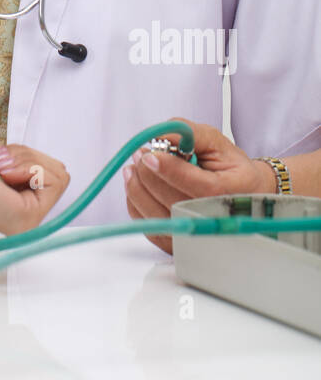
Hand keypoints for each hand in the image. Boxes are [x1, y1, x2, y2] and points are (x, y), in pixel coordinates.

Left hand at [0, 136, 70, 234]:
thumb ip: (13, 163)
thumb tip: (26, 161)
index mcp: (13, 208)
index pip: (47, 175)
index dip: (25, 158)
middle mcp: (23, 219)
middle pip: (56, 172)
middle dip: (28, 157)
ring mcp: (28, 221)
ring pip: (57, 173)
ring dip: (27, 160)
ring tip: (0, 169)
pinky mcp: (31, 217)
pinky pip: (55, 179)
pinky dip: (31, 167)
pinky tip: (5, 176)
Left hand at [123, 118, 274, 253]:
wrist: (244, 196)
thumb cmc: (231, 169)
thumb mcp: (218, 144)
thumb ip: (191, 134)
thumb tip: (162, 135)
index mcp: (229, 193)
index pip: (199, 187)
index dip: (171, 170)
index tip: (150, 155)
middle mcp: (214, 220)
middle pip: (173, 202)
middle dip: (149, 175)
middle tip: (140, 155)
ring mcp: (195, 236)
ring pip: (157, 218)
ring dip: (137, 189)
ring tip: (134, 167)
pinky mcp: (178, 245)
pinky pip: (150, 228)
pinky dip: (137, 205)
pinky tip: (137, 185)